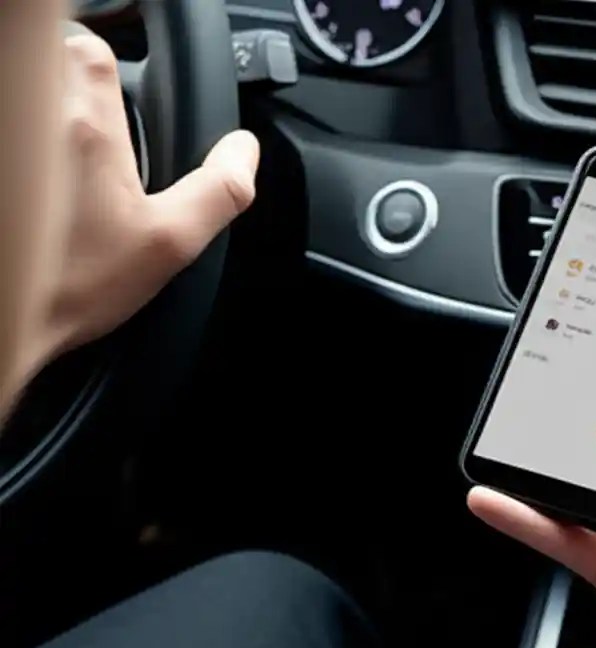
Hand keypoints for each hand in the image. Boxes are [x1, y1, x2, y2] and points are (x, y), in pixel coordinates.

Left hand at [22, 29, 259, 381]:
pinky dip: (34, 153)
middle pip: (54, 67)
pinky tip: (42, 197)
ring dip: (49, 123)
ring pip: (34, 104)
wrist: (4, 321)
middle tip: (94, 146)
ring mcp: (11, 144)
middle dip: (77, 94)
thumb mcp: (169, 245)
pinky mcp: (4, 176)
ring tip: (62, 175)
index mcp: (85, 129)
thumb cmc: (72, 287)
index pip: (91, 50)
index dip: (111, 70)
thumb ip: (218, 191)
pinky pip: (21, 142)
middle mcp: (32, 120)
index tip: (121, 105)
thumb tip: (244, 152)